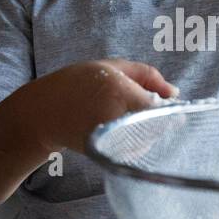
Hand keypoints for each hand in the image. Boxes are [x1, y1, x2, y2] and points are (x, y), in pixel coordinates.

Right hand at [37, 58, 178, 153]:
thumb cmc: (78, 84)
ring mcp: (110, 137)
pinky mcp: (106, 152)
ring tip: (125, 119)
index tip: (168, 105)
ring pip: (149, 140)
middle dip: (157, 120)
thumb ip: (147, 75)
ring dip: (147, 131)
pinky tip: (120, 131)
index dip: (168, 107)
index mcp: (118, 89)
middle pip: (157, 124)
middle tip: (142, 111)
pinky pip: (135, 151)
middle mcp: (116, 114)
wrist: (43, 113)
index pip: (159, 105)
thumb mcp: (111, 66)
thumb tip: (175, 92)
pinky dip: (136, 142)